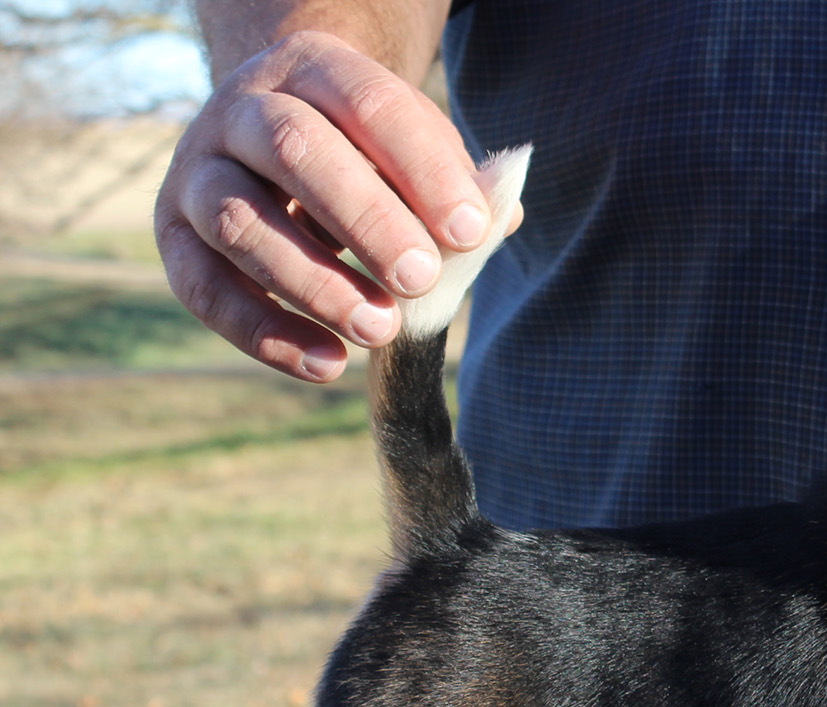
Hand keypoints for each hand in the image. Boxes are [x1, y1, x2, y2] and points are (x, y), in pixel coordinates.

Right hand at [154, 31, 516, 381]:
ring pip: (241, 221)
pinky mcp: (174, 233)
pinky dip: (263, 332)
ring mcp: (199, 169)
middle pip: (295, 151)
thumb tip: (501, 219)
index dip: (422, 168)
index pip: (369, 104)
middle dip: (366, 220)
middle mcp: (243, 109)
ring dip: (315, 283)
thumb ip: (458, 183)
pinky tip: (327, 366)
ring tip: (380, 330)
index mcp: (314, 69)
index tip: (471, 231)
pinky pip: (203, 287)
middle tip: (421, 279)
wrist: (273, 137)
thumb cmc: (367, 154)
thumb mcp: (417, 152)